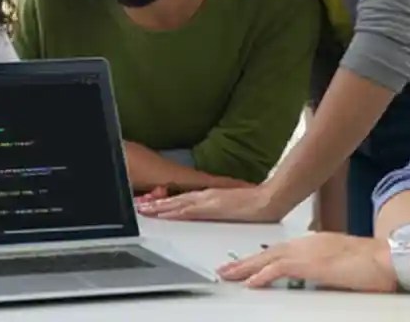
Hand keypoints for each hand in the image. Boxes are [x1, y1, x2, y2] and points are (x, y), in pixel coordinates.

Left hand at [135, 184, 280, 222]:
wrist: (269, 199)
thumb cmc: (255, 203)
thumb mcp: (232, 205)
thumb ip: (219, 208)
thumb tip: (212, 212)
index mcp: (209, 195)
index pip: (182, 198)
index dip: (165, 202)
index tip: (151, 205)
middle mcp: (205, 195)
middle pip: (176, 199)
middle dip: (157, 204)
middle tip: (140, 207)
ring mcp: (208, 200)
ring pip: (178, 203)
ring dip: (161, 206)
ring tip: (145, 210)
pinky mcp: (214, 206)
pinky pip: (191, 209)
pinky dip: (177, 210)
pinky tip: (167, 213)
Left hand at [218, 232, 396, 292]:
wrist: (389, 258)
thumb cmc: (375, 264)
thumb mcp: (342, 265)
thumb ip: (324, 269)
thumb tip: (315, 281)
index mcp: (315, 242)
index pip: (280, 249)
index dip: (261, 257)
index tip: (246, 265)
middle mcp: (307, 243)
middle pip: (269, 252)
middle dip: (246, 262)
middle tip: (227, 270)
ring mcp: (308, 251)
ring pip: (268, 259)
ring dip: (246, 268)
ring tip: (229, 276)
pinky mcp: (311, 264)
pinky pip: (279, 270)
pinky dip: (262, 276)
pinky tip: (250, 282)